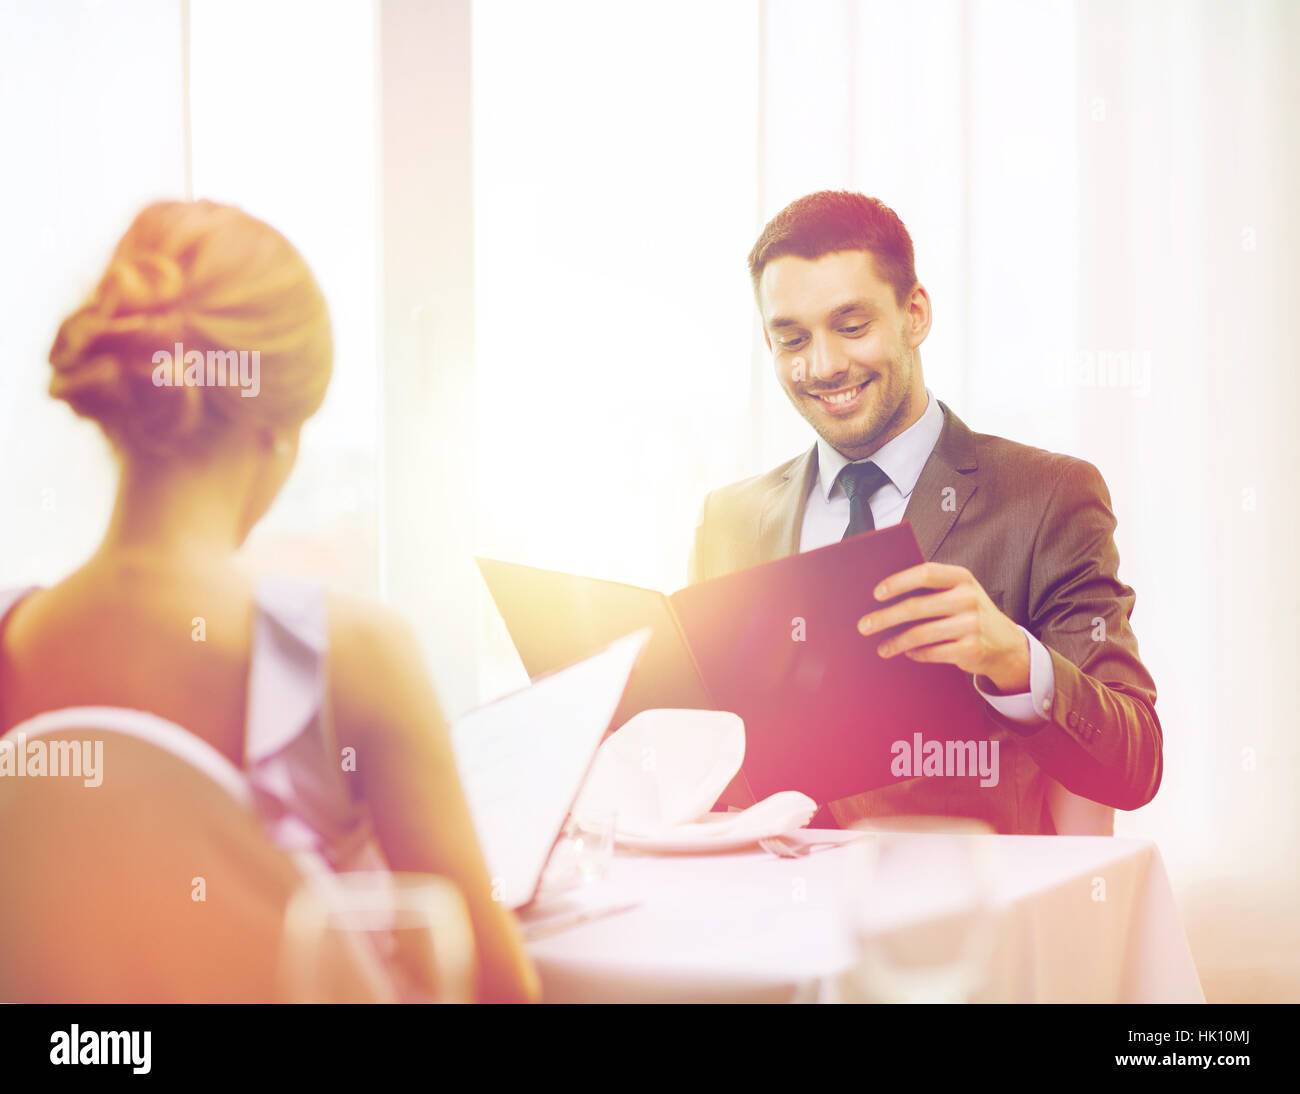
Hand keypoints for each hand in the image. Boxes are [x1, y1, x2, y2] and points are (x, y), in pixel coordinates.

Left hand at [857, 562, 1029, 693]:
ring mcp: (972, 624)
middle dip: (885, 617)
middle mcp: (968, 598)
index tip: (876, 594)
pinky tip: (906, 653)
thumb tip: (882, 597)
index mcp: (961, 577)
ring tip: (881, 648)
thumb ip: (929, 590)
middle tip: (864, 626)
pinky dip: (916, 654)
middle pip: (917, 606)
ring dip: (896, 642)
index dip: (898, 582)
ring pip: (921, 633)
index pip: (925, 573)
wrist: (1006, 644)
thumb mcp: (958, 593)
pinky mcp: (971, 649)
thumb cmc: (969, 613)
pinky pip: (933, 652)